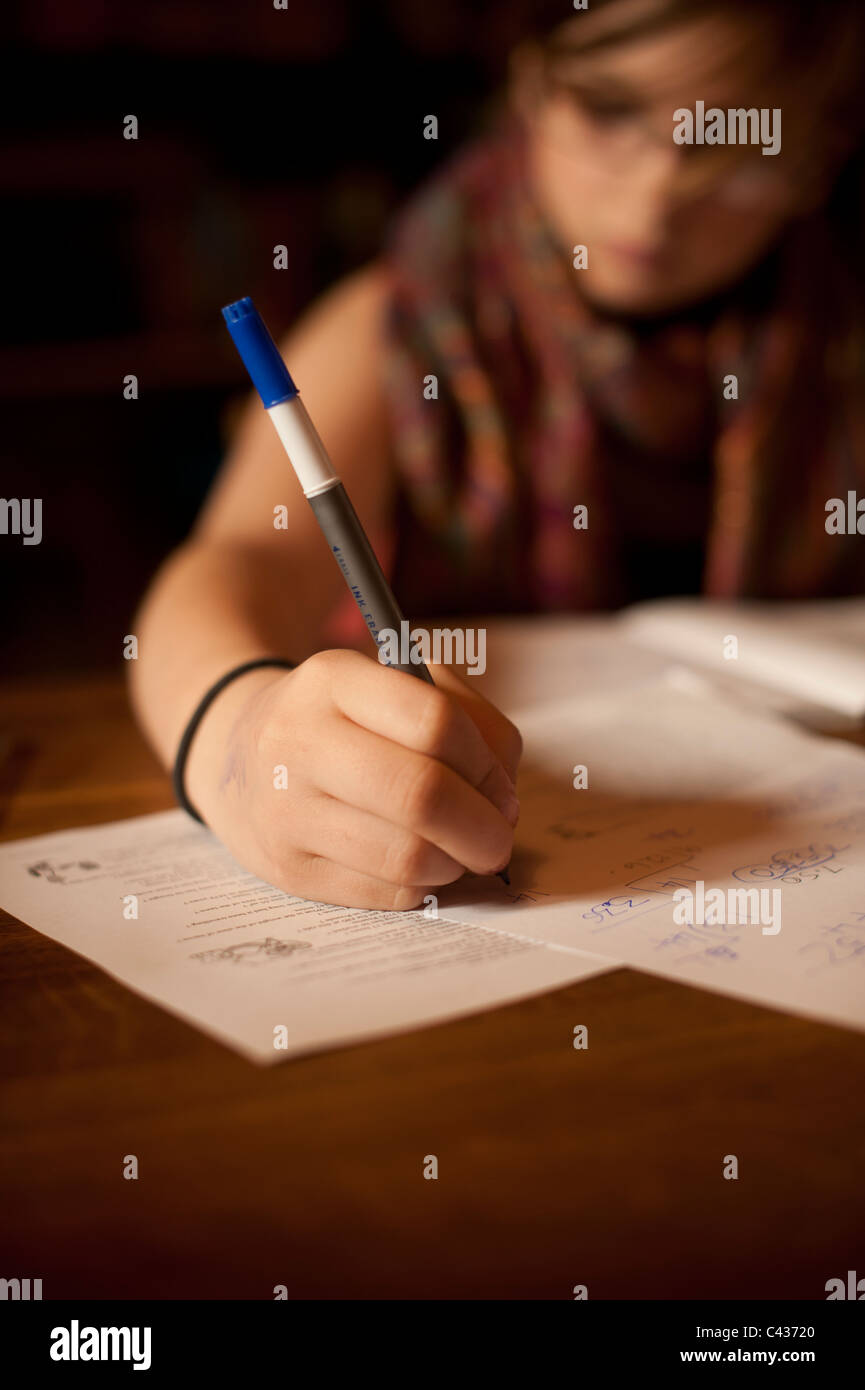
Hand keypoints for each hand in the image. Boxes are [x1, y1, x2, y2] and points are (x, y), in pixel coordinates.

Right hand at [185, 649, 521, 908]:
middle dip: (481, 828)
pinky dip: (420, 887)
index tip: (502, 789)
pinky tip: (418, 866)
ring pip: (406, 856)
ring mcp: (285, 810)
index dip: (486, 765)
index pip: (434, 722)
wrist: (240, 759)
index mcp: (333, 680)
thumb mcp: (396, 687)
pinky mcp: (286, 869)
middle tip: (497, 839)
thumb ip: (469, 721)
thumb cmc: (344, 723)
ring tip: (457, 852)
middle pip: (421, 795)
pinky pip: (383, 894)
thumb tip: (504, 800)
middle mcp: (298, 741)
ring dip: (454, 862)